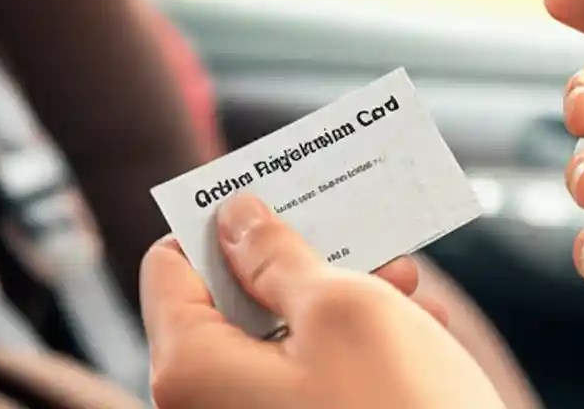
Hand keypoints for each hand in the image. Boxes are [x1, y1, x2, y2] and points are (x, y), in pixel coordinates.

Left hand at [140, 193, 503, 408]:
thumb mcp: (344, 310)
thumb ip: (279, 255)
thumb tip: (234, 216)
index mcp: (190, 369)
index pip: (169, 266)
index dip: (217, 224)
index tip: (273, 195)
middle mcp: (207, 408)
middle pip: (230, 303)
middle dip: (294, 260)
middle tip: (347, 225)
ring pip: (280, 342)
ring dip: (339, 300)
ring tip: (403, 274)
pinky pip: (308, 382)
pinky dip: (353, 349)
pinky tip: (414, 325)